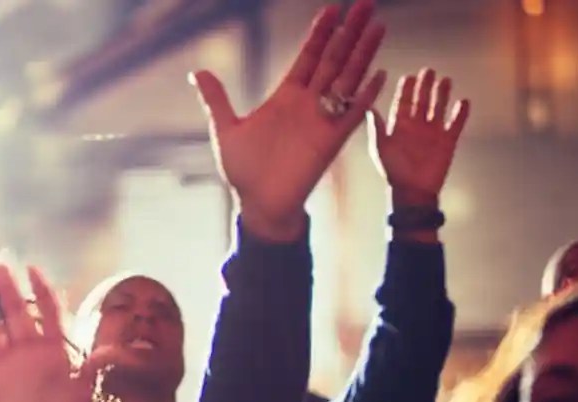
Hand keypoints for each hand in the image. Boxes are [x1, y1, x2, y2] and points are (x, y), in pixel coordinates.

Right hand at [0, 266, 113, 401]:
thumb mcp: (82, 398)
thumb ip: (90, 371)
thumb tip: (111, 351)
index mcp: (51, 354)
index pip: (48, 314)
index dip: (42, 291)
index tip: (33, 269)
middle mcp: (24, 357)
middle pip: (15, 316)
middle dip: (8, 292)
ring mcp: (0, 372)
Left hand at [191, 1, 385, 240]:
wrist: (258, 205)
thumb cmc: (244, 171)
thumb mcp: (226, 129)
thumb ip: (217, 99)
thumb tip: (198, 72)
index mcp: (286, 97)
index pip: (308, 57)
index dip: (321, 33)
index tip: (332, 8)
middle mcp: (308, 104)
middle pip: (333, 59)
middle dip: (349, 31)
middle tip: (366, 3)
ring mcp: (322, 120)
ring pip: (347, 79)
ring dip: (363, 53)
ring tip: (377, 26)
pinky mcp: (330, 142)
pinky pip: (352, 114)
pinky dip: (365, 95)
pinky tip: (379, 74)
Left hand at [369, 69, 469, 205]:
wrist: (412, 191)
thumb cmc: (393, 171)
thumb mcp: (380, 147)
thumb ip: (375, 127)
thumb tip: (367, 108)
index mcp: (399, 127)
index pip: (403, 103)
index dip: (406, 90)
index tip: (409, 76)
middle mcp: (416, 126)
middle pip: (422, 101)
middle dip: (425, 86)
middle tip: (428, 70)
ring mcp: (433, 133)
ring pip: (439, 108)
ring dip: (442, 94)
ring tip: (445, 79)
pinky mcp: (448, 141)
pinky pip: (456, 124)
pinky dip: (460, 113)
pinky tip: (464, 101)